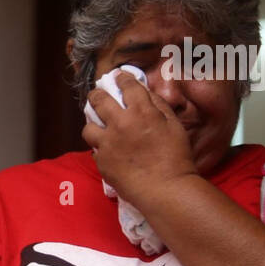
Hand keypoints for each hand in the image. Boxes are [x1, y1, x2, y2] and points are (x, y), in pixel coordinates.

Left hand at [82, 71, 196, 208]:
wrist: (165, 188)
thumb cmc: (176, 157)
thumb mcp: (174, 125)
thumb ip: (158, 106)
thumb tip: (145, 93)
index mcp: (142, 111)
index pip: (127, 86)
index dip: (121, 79)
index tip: (118, 77)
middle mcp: (121, 123)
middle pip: (99, 100)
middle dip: (97, 94)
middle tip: (97, 94)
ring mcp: (107, 142)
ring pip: (88, 126)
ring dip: (93, 124)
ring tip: (98, 126)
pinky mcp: (101, 160)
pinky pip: (94, 149)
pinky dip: (100, 147)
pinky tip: (106, 149)